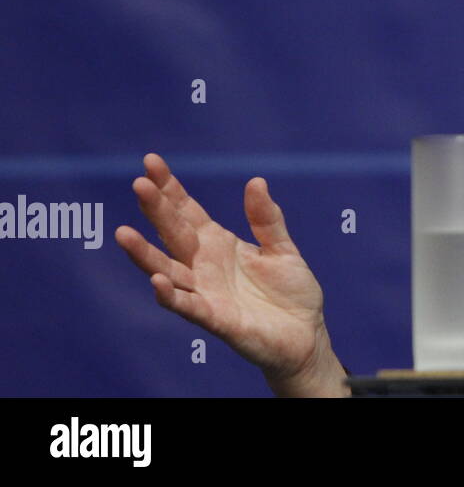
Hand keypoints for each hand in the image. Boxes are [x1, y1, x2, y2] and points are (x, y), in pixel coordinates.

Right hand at [115, 153, 343, 393]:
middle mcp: (205, 266)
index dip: (170, 189)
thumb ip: (267, 218)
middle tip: (139, 182)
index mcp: (219, 244)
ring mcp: (206, 292)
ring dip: (145, 255)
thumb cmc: (291, 292)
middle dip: (156, 210)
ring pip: (168, 270)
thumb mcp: (282, 248)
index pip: (187, 212)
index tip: (151, 162)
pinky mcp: (215, 319)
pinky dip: (171, 295)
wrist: (306, 334)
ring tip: (124, 233)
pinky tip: (158, 280)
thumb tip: (256, 181)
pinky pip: (187, 306)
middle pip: (174, 233)